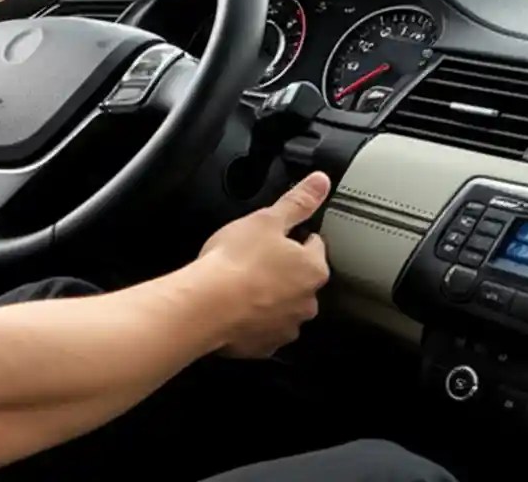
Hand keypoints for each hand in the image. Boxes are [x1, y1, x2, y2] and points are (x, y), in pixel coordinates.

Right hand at [193, 172, 332, 358]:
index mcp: (312, 268)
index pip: (314, 246)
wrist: (206, 306)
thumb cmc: (234, 263)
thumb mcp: (266, 219)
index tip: (276, 236)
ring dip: (268, 298)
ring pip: (283, 307)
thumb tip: (321, 181)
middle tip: (252, 260)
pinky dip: (252, 322)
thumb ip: (297, 201)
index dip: (293, 237)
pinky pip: (263, 330)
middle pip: (299, 280)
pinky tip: (234, 309)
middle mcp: (307, 301)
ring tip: (240, 286)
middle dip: (281, 271)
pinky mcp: (264, 346)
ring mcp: (286, 326)